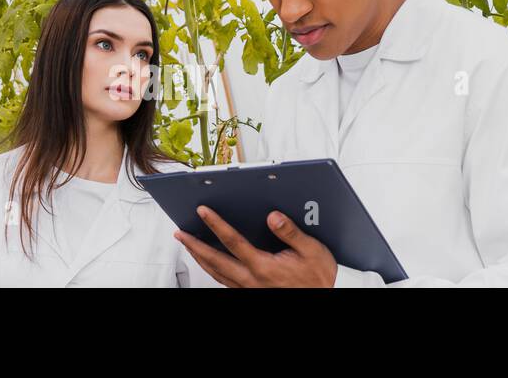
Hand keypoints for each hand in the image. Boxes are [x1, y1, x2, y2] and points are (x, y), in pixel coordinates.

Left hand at [174, 205, 337, 287]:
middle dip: (195, 245)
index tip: (203, 212)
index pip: (233, 242)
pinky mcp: (251, 294)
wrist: (327, 297)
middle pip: (215, 261)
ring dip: (200, 258)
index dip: (216, 224)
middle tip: (180, 233)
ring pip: (216, 274)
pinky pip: (225, 283)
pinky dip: (213, 271)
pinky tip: (210, 264)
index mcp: (264, 267)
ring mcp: (249, 290)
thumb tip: (273, 217)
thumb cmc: (319, 278)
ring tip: (188, 245)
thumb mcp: (312, 251)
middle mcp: (252, 280)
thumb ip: (291, 232)